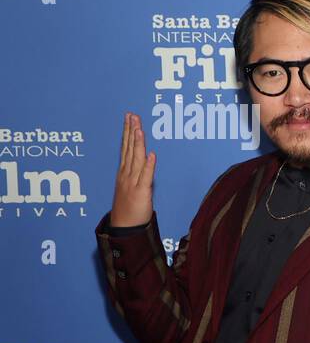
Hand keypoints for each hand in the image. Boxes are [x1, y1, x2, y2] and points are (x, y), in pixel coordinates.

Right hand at [111, 111, 154, 226]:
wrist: (124, 228)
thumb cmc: (129, 208)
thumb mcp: (131, 186)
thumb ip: (137, 173)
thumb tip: (145, 159)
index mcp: (124, 172)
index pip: (126, 147)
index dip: (128, 132)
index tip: (130, 117)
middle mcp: (127, 174)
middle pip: (129, 149)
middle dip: (131, 131)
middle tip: (132, 115)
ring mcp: (133, 183)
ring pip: (136, 160)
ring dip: (138, 144)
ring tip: (139, 128)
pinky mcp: (141, 192)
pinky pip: (146, 177)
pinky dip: (149, 166)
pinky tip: (152, 154)